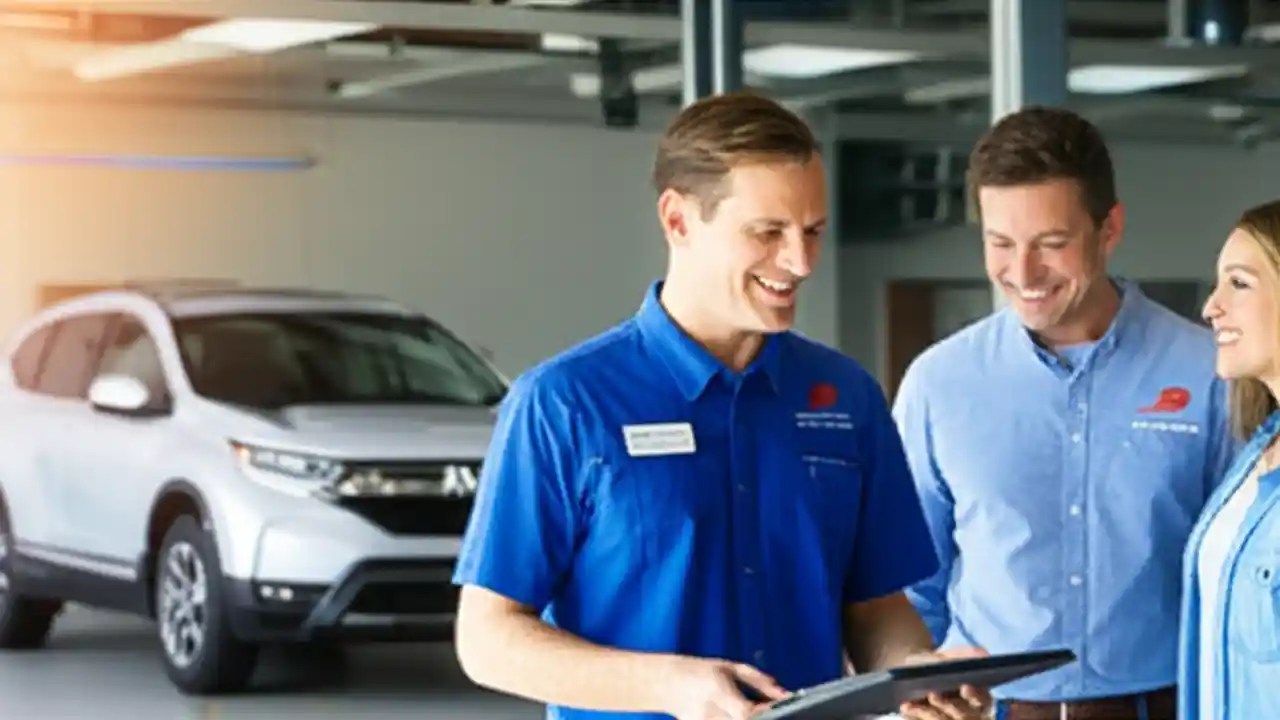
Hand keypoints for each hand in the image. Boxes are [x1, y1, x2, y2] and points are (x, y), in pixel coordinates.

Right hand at [662, 655, 790, 719]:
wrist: (668, 683)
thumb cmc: (702, 671)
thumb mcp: (730, 668)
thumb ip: (759, 681)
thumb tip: (785, 694)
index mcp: (717, 690)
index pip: (744, 712)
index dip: (764, 714)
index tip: (779, 709)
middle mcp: (709, 711)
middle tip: (771, 713)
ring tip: (751, 712)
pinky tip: (734, 714)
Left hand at [896, 647, 992, 719]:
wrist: (913, 672)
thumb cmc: (937, 664)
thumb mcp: (949, 656)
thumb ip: (966, 655)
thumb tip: (982, 655)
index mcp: (979, 698)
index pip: (984, 701)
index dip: (975, 696)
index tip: (964, 687)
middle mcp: (968, 716)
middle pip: (964, 718)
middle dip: (949, 706)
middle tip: (933, 694)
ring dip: (929, 713)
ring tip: (912, 701)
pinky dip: (915, 716)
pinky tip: (906, 706)